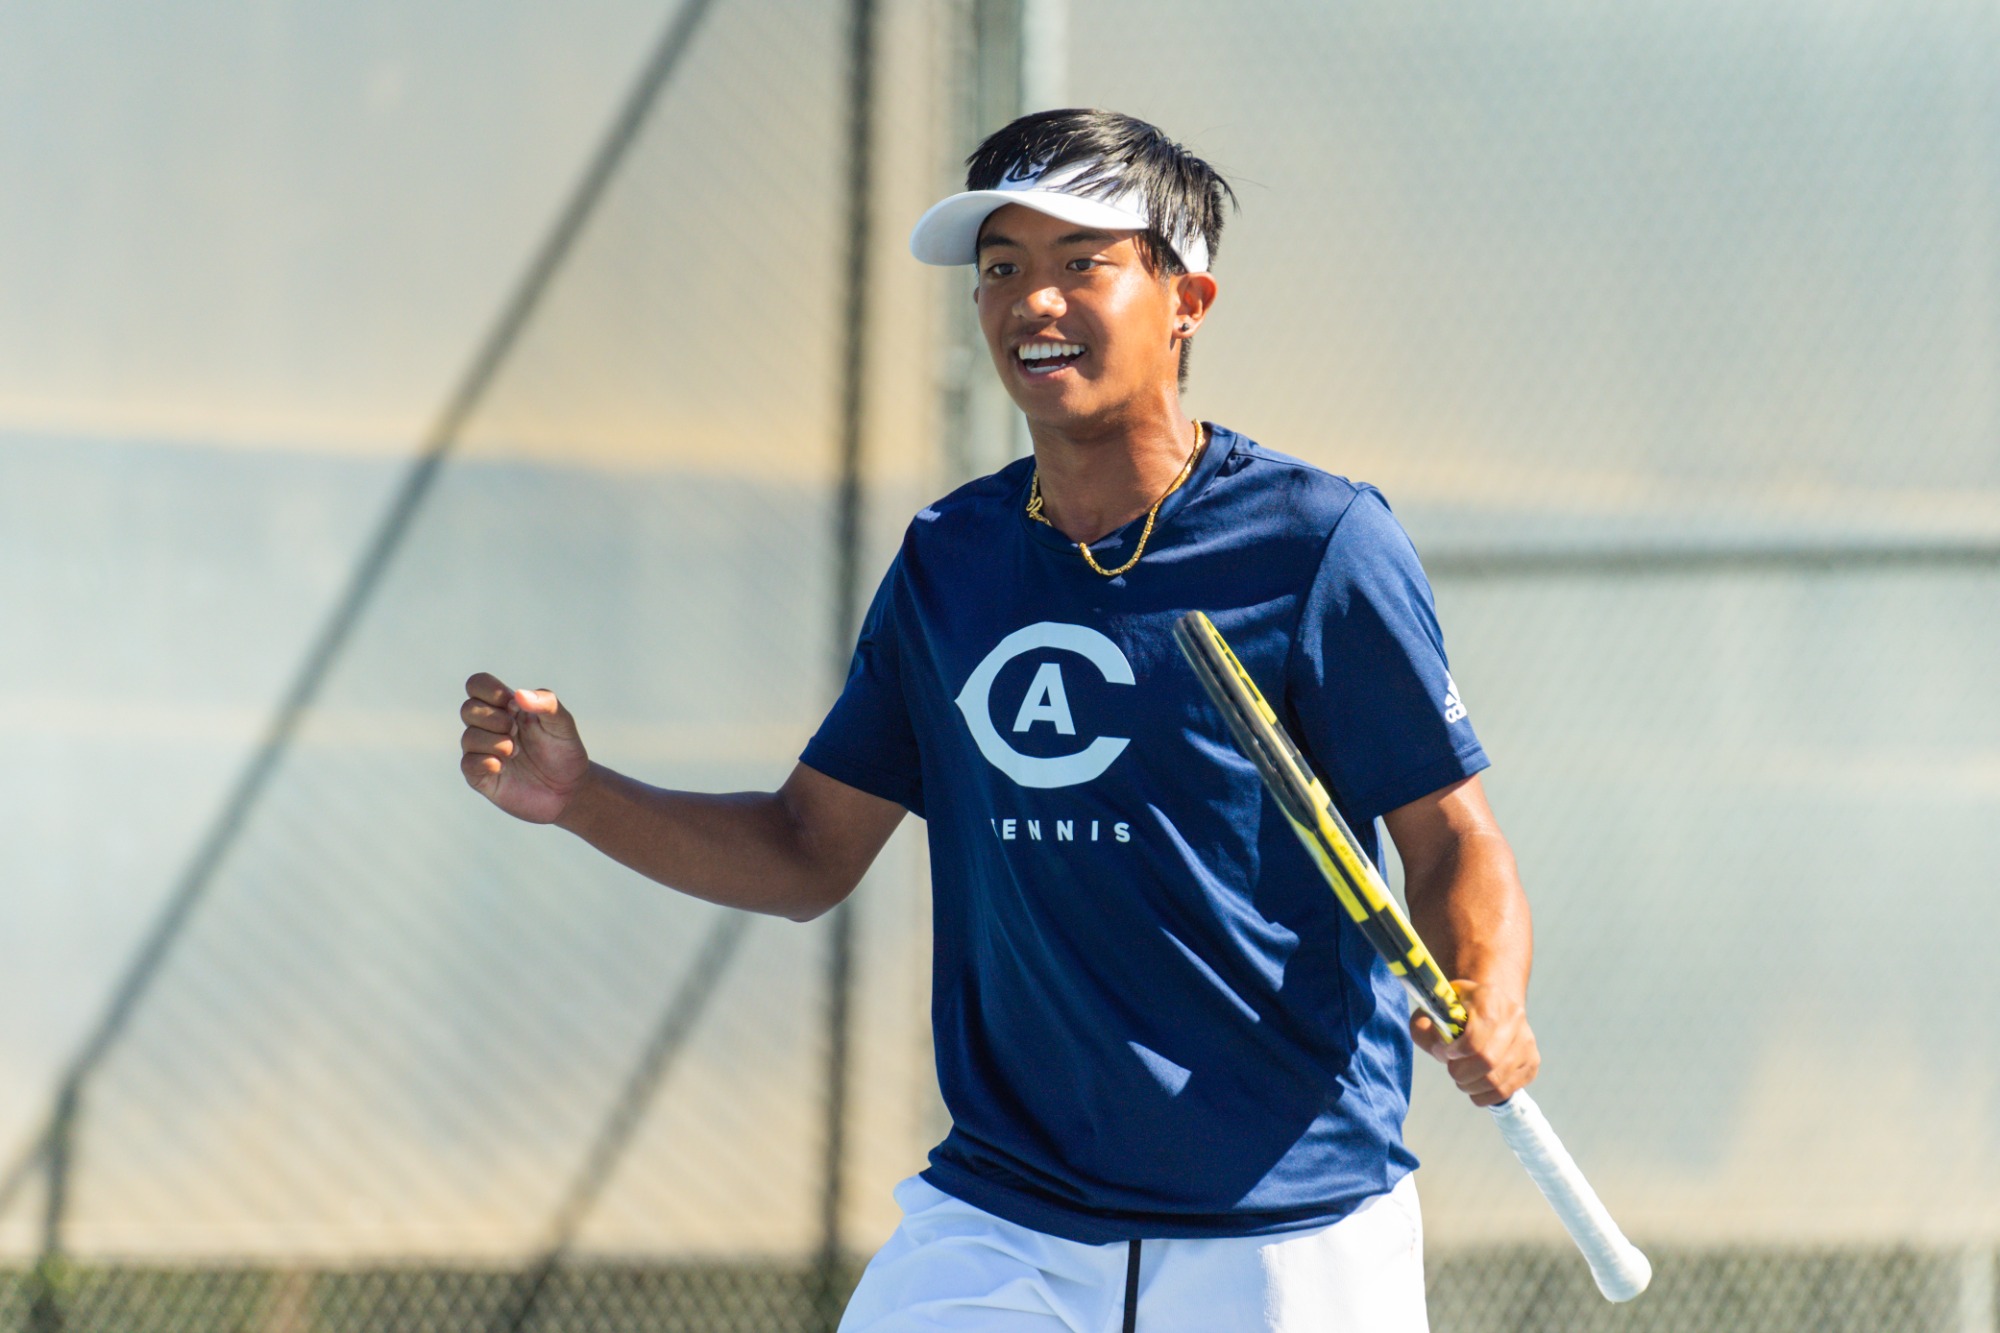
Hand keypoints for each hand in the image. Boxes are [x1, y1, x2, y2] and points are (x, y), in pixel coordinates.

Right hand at [459, 672, 591, 823]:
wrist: (569, 790)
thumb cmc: (564, 751)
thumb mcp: (563, 724)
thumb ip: (547, 703)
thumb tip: (518, 694)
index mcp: (506, 707)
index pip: (478, 684)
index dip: (488, 689)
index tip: (512, 704)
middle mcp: (490, 727)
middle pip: (468, 708)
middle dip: (493, 718)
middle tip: (516, 731)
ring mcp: (484, 751)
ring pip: (468, 737)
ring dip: (493, 742)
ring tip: (515, 752)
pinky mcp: (482, 777)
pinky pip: (467, 763)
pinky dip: (485, 762)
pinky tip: (502, 766)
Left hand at [1410, 977, 1539, 1106]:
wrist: (1490, 1008)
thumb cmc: (1455, 1012)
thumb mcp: (1433, 1009)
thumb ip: (1423, 1026)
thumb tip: (1437, 1046)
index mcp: (1488, 997)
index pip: (1474, 1036)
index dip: (1454, 1052)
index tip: (1443, 1052)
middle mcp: (1513, 1016)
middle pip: (1486, 1061)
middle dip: (1460, 1072)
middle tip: (1451, 1069)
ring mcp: (1526, 1040)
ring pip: (1496, 1080)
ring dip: (1470, 1086)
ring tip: (1461, 1077)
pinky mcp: (1532, 1062)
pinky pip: (1506, 1091)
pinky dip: (1484, 1095)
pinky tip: (1474, 1085)